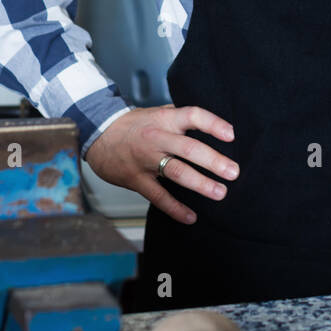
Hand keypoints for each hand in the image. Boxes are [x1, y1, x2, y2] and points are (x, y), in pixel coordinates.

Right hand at [85, 105, 237, 224]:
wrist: (97, 134)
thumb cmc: (132, 125)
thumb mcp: (156, 113)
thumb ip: (179, 116)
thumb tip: (209, 121)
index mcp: (165, 119)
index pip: (192, 115)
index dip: (213, 124)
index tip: (231, 134)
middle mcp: (157, 138)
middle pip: (188, 148)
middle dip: (213, 161)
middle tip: (233, 172)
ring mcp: (146, 160)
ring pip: (176, 172)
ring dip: (200, 184)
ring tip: (220, 193)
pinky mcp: (136, 179)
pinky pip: (158, 196)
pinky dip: (175, 208)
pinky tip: (190, 217)